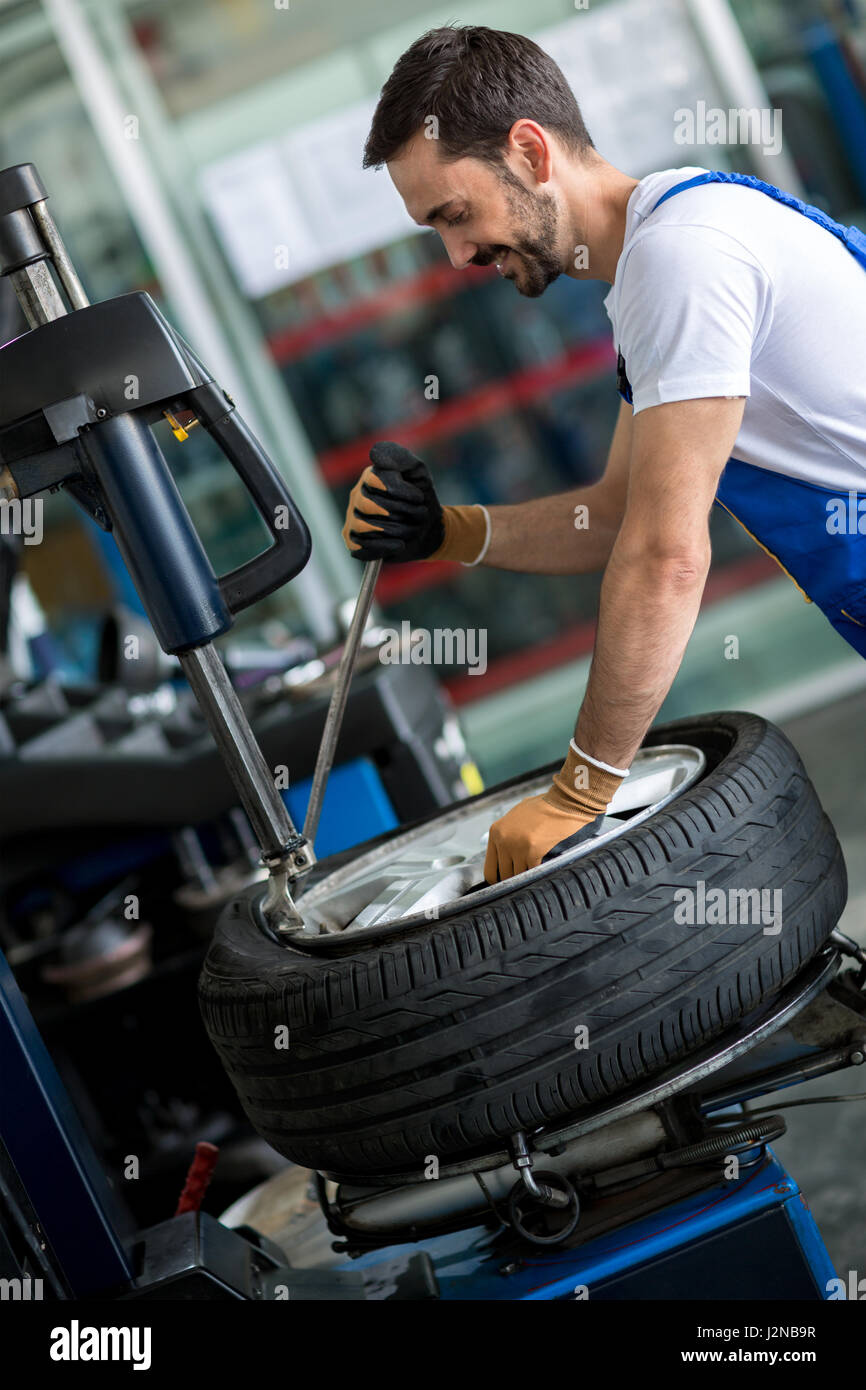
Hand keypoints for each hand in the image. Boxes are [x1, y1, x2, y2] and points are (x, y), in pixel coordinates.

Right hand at [342, 441, 444, 562]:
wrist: (429, 529)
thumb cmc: (421, 498)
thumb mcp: (418, 473)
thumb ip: (400, 458)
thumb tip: (374, 454)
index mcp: (370, 478)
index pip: (374, 479)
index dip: (398, 490)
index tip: (419, 497)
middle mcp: (357, 498)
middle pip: (368, 504)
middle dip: (401, 511)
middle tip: (420, 514)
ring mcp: (353, 521)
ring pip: (365, 526)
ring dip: (396, 529)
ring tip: (412, 529)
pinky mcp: (355, 544)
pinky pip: (361, 547)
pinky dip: (384, 546)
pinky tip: (400, 544)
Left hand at [484, 742, 626, 881]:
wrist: (565, 801)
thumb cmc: (545, 807)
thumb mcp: (517, 816)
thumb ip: (507, 834)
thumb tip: (505, 855)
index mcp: (496, 832)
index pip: (490, 869)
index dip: (500, 879)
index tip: (509, 883)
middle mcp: (503, 840)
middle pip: (504, 876)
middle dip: (515, 880)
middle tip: (526, 880)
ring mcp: (516, 846)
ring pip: (518, 877)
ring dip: (528, 877)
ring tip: (537, 874)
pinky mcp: (532, 851)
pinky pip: (533, 873)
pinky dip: (539, 874)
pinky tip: (545, 870)